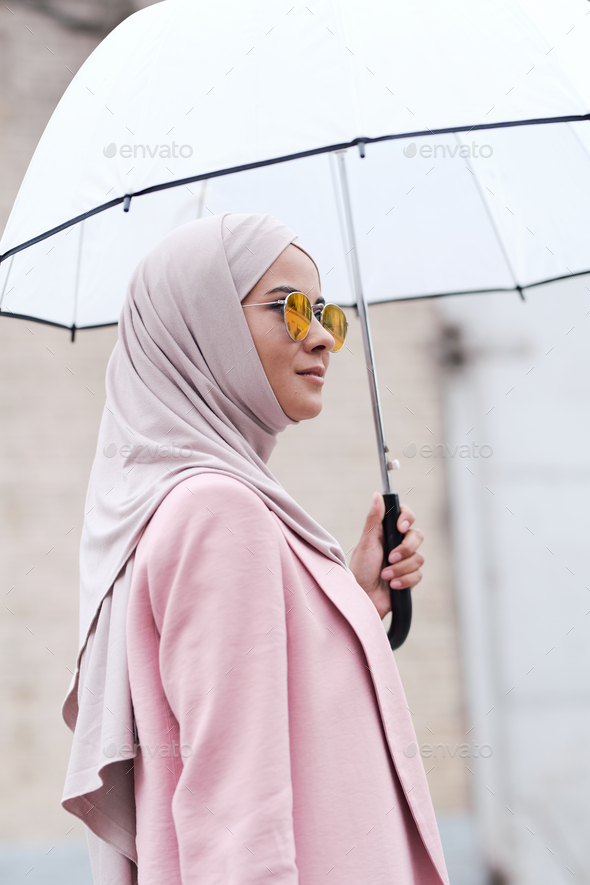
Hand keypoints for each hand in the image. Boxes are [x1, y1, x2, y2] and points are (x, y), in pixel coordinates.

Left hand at [349, 493, 424, 618]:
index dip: (407, 518)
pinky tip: (392, 585)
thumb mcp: (366, 542)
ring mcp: (404, 562)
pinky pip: (418, 575)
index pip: (405, 516)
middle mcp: (398, 545)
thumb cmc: (359, 569)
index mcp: (386, 532)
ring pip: (419, 558)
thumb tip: (377, 494)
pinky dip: (404, 580)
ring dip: (401, 568)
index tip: (401, 527)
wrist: (362, 598)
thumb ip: (374, 519)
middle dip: (406, 548)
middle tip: (390, 557)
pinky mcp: (409, 578)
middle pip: (418, 536)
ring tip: (385, 575)